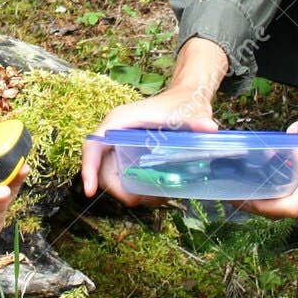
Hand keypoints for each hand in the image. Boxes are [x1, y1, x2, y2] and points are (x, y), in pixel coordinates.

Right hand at [80, 84, 220, 206]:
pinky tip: (149, 190)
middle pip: (101, 167)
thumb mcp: (192, 113)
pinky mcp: (124, 148)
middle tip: (140, 200)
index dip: (89, 168)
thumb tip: (209, 128)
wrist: (185, 97)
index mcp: (120, 121)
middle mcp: (113, 130)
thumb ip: (198, 121)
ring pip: (109, 173)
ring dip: (124, 189)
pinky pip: (118, 171)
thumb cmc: (184, 104)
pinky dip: (129, 184)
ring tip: (151, 196)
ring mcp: (117, 140)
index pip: (94, 145)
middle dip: (116, 189)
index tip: (89, 192)